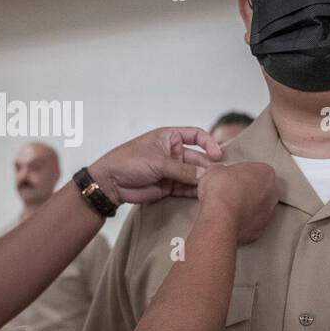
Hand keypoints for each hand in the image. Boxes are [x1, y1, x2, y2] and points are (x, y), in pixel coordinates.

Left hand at [89, 127, 221, 204]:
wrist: (111, 182)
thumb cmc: (129, 161)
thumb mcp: (159, 162)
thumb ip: (183, 170)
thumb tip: (205, 175)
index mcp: (170, 137)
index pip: (196, 135)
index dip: (208, 143)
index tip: (217, 154)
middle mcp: (173, 152)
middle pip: (197, 158)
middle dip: (207, 167)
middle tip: (218, 177)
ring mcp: (171, 169)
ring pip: (193, 174)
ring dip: (202, 180)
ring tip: (214, 187)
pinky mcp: (168, 186)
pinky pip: (186, 188)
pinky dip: (194, 191)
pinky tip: (203, 195)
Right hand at [197, 162, 277, 243]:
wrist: (220, 218)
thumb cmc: (222, 192)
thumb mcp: (214, 170)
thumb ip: (221, 170)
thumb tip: (218, 173)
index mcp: (265, 173)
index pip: (255, 169)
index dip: (240, 173)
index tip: (230, 176)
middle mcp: (271, 193)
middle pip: (260, 188)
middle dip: (247, 190)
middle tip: (230, 190)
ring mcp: (268, 212)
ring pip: (258, 207)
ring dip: (246, 206)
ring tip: (228, 206)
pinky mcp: (260, 229)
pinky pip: (252, 223)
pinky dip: (242, 221)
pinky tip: (229, 219)